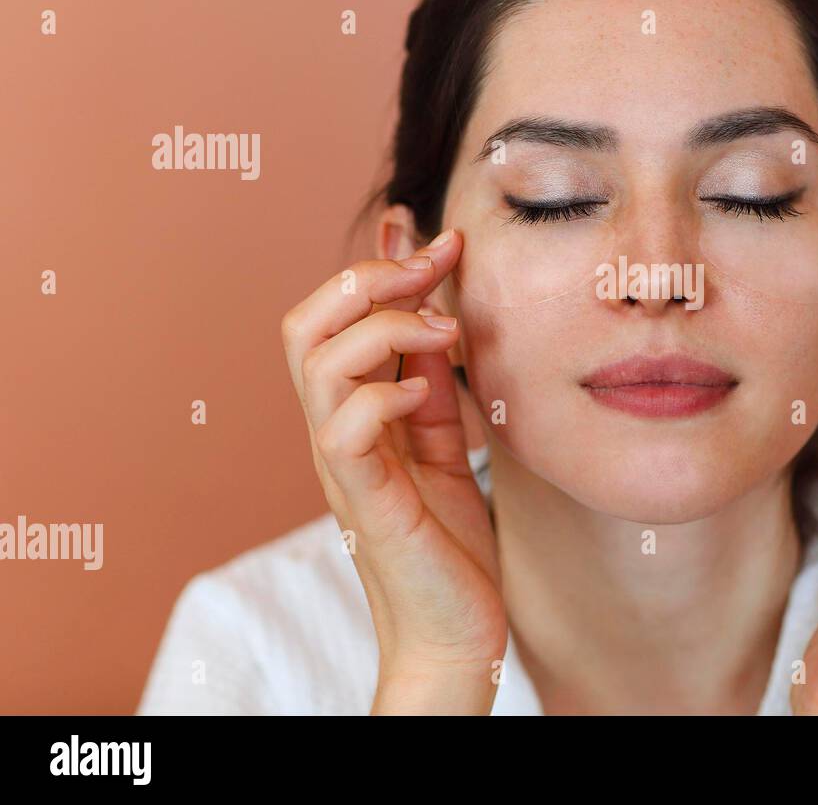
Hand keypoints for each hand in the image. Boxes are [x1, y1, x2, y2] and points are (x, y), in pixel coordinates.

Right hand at [280, 229, 504, 713]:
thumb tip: (436, 309)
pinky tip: (423, 397)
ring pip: (316, 359)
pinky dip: (384, 393)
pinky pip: (345, 425)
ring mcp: (342, 464)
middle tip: (436, 268)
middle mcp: (334, 431)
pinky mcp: (364, 501)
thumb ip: (434, 382)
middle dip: (369, 276)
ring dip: (385, 326)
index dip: (385, 266)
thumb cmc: (448, 543)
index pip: (335, 317)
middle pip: (305, 322)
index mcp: (352, 413)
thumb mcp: (446, 442)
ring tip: (444, 334)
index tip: (447, 240)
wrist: (454, 634)